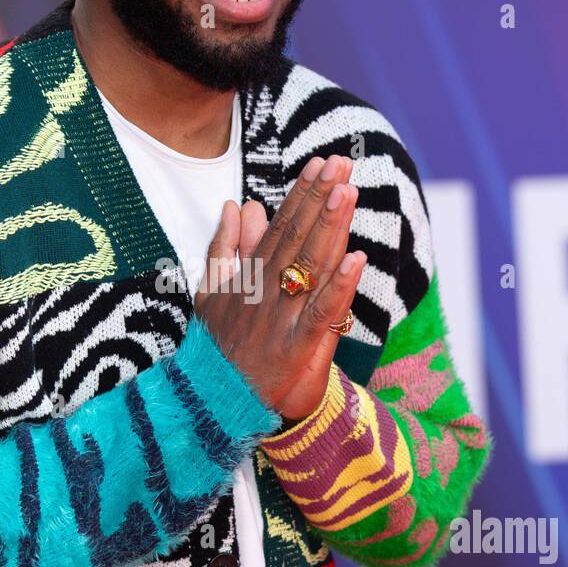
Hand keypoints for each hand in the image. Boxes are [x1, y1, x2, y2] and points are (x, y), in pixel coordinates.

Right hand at [193, 153, 365, 419]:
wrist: (213, 403)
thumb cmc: (217, 348)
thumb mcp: (211, 293)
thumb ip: (225, 248)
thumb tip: (238, 204)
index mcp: (250, 277)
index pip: (281, 227)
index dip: (302, 194)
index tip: (321, 164)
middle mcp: (267, 291)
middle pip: (298, 237)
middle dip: (320, 198)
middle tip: (341, 163)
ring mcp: (281, 317)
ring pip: (311, 266)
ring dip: (331, 227)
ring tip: (348, 191)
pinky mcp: (296, 347)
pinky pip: (321, 312)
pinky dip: (339, 286)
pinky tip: (356, 259)